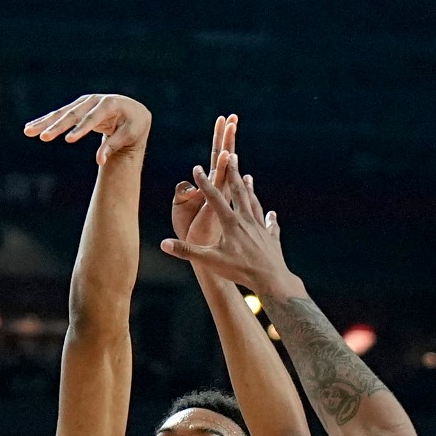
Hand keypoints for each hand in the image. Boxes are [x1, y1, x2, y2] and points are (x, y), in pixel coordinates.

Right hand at [24, 94, 150, 164]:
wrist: (132, 110)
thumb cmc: (133, 124)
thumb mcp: (130, 135)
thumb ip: (114, 146)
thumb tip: (100, 162)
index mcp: (110, 105)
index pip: (93, 118)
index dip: (81, 129)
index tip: (69, 140)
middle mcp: (94, 100)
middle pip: (73, 114)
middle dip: (57, 126)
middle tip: (43, 137)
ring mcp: (84, 103)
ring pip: (62, 113)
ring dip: (45, 123)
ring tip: (28, 131)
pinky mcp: (77, 108)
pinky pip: (59, 115)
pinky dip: (46, 121)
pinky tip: (30, 127)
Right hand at [160, 155, 292, 295]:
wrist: (271, 280)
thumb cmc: (240, 270)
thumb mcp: (209, 261)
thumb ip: (186, 251)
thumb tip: (163, 243)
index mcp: (231, 223)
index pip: (214, 198)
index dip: (204, 183)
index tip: (197, 168)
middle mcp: (247, 221)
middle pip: (238, 193)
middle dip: (233, 173)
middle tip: (231, 155)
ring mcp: (261, 229)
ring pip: (254, 204)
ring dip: (250, 190)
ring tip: (249, 177)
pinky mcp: (272, 239)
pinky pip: (270, 226)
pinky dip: (270, 219)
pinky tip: (272, 214)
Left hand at [172, 114, 240, 244]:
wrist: (200, 253)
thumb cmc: (191, 232)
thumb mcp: (181, 209)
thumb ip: (183, 194)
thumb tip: (187, 186)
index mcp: (213, 186)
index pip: (218, 158)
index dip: (221, 139)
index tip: (225, 120)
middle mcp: (219, 187)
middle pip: (224, 156)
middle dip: (228, 136)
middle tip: (233, 116)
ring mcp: (219, 195)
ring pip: (225, 165)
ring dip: (227, 144)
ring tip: (232, 126)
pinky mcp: (216, 206)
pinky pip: (219, 183)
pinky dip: (224, 168)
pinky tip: (228, 155)